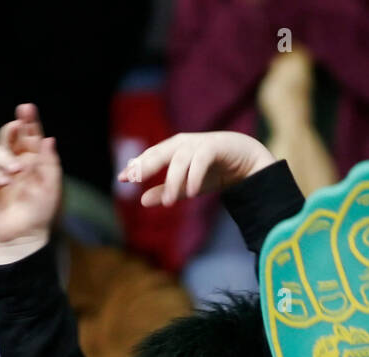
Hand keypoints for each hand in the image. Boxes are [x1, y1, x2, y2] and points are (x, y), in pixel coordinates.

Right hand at [0, 103, 60, 263]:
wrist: (23, 237)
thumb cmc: (39, 213)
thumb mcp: (51, 187)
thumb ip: (50, 163)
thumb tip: (48, 138)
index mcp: (32, 161)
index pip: (29, 136)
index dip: (28, 121)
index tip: (27, 109)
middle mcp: (13, 163)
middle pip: (8, 137)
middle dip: (11, 128)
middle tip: (17, 125)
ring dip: (5, 159)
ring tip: (17, 173)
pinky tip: (5, 182)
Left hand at [118, 132, 275, 207]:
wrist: (246, 161)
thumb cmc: (214, 171)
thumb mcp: (186, 186)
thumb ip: (166, 192)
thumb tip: (142, 201)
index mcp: (173, 149)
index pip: (150, 156)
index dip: (136, 166)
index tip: (121, 179)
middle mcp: (183, 143)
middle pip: (159, 153)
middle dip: (146, 165)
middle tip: (133, 180)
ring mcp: (199, 143)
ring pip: (179, 160)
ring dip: (172, 181)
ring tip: (168, 202)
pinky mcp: (215, 146)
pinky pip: (200, 160)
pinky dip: (194, 176)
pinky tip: (190, 193)